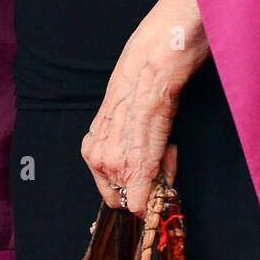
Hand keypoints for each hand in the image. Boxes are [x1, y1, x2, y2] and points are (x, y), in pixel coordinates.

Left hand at [82, 0, 209, 216]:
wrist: (152, 62)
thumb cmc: (140, 86)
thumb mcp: (124, 122)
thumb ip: (126, 152)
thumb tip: (142, 185)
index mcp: (91, 149)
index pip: (111, 192)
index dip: (134, 185)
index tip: (150, 166)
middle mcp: (97, 159)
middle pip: (126, 197)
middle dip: (147, 183)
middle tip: (163, 151)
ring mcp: (114, 163)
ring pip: (140, 197)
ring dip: (158, 176)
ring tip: (166, 142)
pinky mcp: (136, 163)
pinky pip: (146, 195)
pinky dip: (164, 176)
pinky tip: (168, 147)